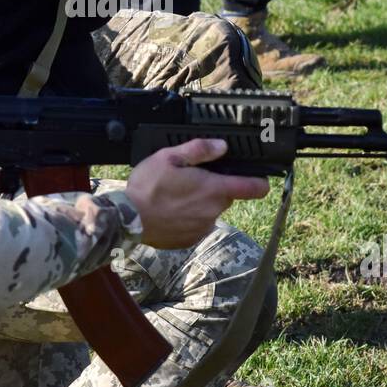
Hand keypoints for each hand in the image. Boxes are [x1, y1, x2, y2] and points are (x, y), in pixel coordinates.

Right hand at [125, 138, 269, 248]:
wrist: (127, 220)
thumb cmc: (147, 187)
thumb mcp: (170, 157)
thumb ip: (200, 150)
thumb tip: (222, 146)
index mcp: (213, 189)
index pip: (254, 188)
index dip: (259, 182)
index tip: (256, 178)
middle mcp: (213, 211)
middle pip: (225, 196)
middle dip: (213, 188)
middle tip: (190, 180)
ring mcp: (202, 228)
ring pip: (210, 211)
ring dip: (199, 204)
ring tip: (174, 197)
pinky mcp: (190, 240)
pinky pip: (196, 225)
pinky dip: (188, 218)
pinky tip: (170, 212)